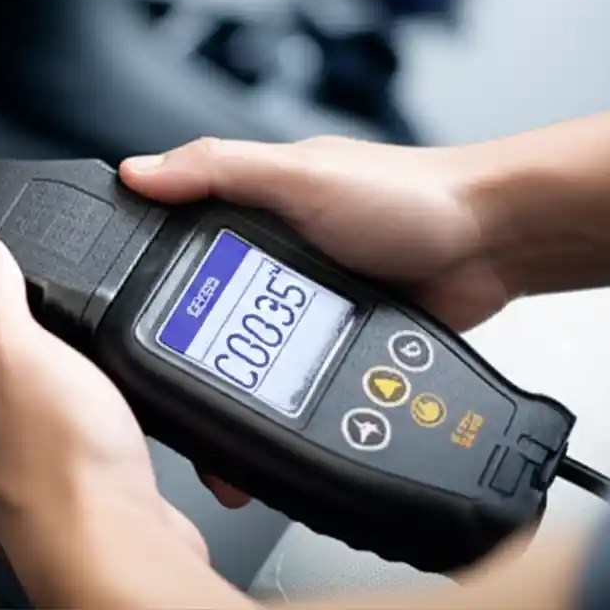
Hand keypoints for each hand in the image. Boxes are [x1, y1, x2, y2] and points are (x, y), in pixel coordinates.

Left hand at [0, 234, 210, 604]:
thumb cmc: (60, 466)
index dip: (5, 329)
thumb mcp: (19, 346)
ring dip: (78, 418)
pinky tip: (120, 448)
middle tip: (79, 369)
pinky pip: (84, 469)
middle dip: (48, 377)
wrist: (118, 547)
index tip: (35, 325)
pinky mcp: (69, 517)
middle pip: (9, 391)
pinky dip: (103, 457)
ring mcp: (19, 496)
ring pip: (47, 433)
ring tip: (102, 409)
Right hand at [121, 135, 513, 508]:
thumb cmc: (408, 194)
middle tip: (169, 403)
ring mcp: (295, 307)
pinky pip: (286, 378)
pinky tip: (261, 428)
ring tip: (213, 438)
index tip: (116, 329)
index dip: (137, 285)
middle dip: (183, 363)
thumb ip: (218, 171)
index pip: (167, 248)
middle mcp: (264, 261)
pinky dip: (273, 401)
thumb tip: (137, 173)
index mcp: (244, 213)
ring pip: (240, 360)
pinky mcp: (326, 343)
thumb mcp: (300, 173)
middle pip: (197, 319)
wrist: (492, 246)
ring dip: (227, 395)